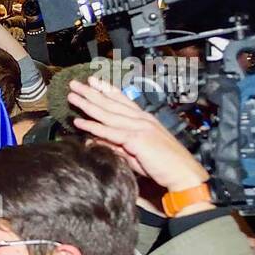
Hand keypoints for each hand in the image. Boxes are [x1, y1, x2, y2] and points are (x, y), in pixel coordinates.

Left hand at [67, 76, 209, 193]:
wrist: (183, 173)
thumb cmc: (163, 165)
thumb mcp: (136, 153)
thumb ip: (116, 145)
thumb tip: (96, 140)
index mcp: (145, 119)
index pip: (122, 101)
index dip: (107, 90)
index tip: (93, 81)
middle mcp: (141, 119)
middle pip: (111, 103)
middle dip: (91, 92)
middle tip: (75, 84)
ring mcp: (139, 127)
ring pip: (107, 113)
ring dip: (87, 104)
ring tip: (72, 97)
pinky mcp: (136, 139)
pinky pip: (110, 131)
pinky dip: (93, 126)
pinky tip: (79, 122)